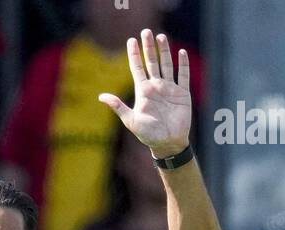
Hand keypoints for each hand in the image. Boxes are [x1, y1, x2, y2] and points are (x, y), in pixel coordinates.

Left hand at [99, 31, 191, 159]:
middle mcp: (156, 87)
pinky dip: (183, 64)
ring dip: (164, 51)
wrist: (168, 144)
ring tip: (161, 37)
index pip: (137, 68)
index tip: (131, 40)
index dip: (134, 54)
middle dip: (148, 47)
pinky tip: (181, 52)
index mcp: (143, 91)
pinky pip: (183, 76)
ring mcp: (169, 89)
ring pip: (167, 64)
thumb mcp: (131, 121)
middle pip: (151, 62)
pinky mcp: (182, 94)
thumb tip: (101, 96)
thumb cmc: (148, 135)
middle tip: (146, 31)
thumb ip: (118, 107)